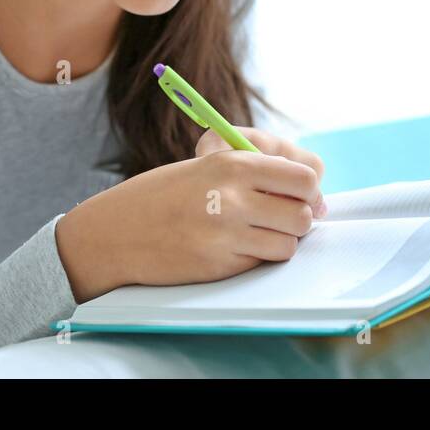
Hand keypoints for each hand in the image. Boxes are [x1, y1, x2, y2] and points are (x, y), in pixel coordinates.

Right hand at [56, 127, 327, 297]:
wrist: (115, 232)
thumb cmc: (163, 195)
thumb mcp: (207, 168)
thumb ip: (255, 175)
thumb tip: (314, 197)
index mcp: (233, 164)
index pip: (304, 178)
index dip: (310, 191)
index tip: (305, 198)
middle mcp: (234, 198)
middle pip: (303, 214)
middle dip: (299, 219)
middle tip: (282, 219)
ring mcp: (227, 235)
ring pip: (288, 244)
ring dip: (279, 242)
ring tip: (254, 234)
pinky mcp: (220, 265)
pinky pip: (261, 263)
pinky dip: (256, 258)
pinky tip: (232, 248)